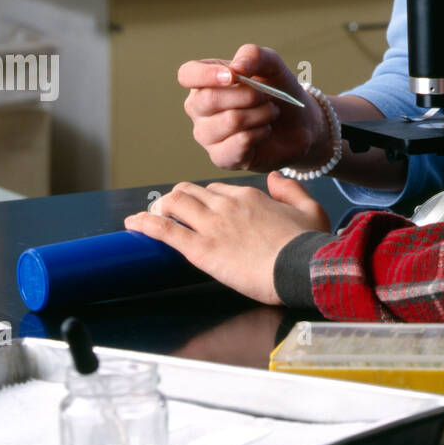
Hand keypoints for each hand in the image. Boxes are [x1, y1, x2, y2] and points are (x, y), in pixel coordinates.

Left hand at [125, 173, 329, 304]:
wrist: (302, 267)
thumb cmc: (308, 244)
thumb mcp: (310, 209)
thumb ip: (291, 189)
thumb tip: (276, 177)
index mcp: (250, 197)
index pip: (217, 189)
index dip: (205, 197)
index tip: (201, 208)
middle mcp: (227, 205)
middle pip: (191, 192)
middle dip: (176, 198)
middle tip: (168, 210)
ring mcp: (213, 226)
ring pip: (175, 204)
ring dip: (159, 207)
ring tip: (147, 216)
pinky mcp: (202, 249)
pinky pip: (165, 230)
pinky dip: (146, 224)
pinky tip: (133, 224)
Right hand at [181, 43, 328, 172]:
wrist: (299, 123)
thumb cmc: (278, 90)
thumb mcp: (272, 65)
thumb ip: (254, 55)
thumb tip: (237, 67)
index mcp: (205, 81)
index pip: (187, 75)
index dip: (206, 75)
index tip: (233, 76)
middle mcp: (198, 108)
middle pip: (208, 100)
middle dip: (248, 95)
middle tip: (268, 95)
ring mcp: (206, 135)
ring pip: (229, 121)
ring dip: (260, 114)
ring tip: (271, 112)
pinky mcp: (221, 157)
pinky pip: (238, 144)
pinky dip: (260, 133)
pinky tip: (265, 130)